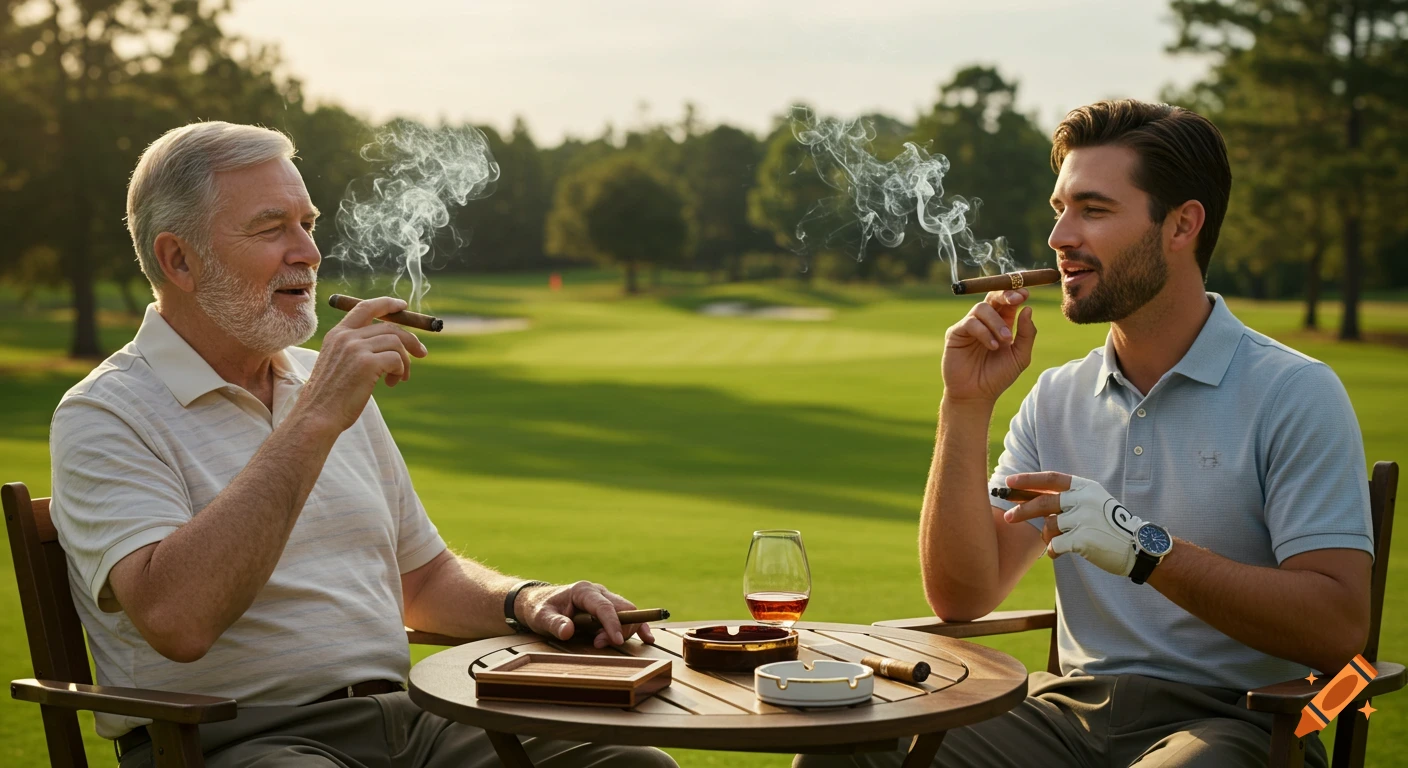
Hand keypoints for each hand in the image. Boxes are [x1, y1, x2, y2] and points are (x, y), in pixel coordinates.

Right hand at [297, 297, 428, 433]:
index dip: (386, 304)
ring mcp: (356, 348)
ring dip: (405, 361)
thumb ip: (358, 349)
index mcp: (337, 334)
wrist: (318, 416)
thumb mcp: (339, 364)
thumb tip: (393, 344)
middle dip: (410, 339)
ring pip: (396, 342)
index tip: (403, 306)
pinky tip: (392, 383)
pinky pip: (397, 359)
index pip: (364, 308)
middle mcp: (346, 337)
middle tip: (421, 353)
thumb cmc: (331, 397)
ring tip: (400, 378)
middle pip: (388, 326)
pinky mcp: (367, 363)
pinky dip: (400, 370)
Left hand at [517, 581, 656, 647]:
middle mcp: (598, 592)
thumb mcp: (541, 617)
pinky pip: (627, 616)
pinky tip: (647, 638)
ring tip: (600, 643)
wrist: (538, 603)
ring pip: (627, 612)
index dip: (613, 623)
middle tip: (598, 644)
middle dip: (619, 628)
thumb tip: (568, 631)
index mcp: (583, 590)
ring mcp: (604, 600)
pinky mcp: (607, 609)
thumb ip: (554, 623)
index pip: (605, 606)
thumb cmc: (540, 609)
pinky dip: (638, 627)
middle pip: (623, 608)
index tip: (616, 641)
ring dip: (623, 631)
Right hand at [941, 289, 1035, 404]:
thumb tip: (1028, 309)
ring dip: (997, 322)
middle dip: (1005, 294)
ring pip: (982, 308)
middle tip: (1017, 299)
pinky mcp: (955, 334)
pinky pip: (970, 323)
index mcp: (1002, 323)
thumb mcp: (1020, 356)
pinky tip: (992, 346)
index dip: (1015, 293)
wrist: (976, 395)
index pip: (1007, 301)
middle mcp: (985, 322)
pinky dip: (984, 332)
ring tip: (1005, 340)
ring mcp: (969, 326)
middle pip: (992, 297)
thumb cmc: (998, 377)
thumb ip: (1027, 334)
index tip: (1026, 293)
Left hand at [1002, 472, 1143, 576]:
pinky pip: (1055, 544)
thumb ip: (1068, 501)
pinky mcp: (1083, 539)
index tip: (1009, 481)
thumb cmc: (1110, 527)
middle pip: (1044, 502)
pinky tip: (1058, 553)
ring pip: (1049, 526)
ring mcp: (1084, 519)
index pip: (1052, 478)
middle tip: (1007, 517)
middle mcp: (1085, 500)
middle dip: (1022, 509)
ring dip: (1047, 536)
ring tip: (1058, 541)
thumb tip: (1030, 500)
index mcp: (1086, 488)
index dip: (1029, 479)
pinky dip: (1053, 551)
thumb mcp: (1093, 503)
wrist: (1139, 547)